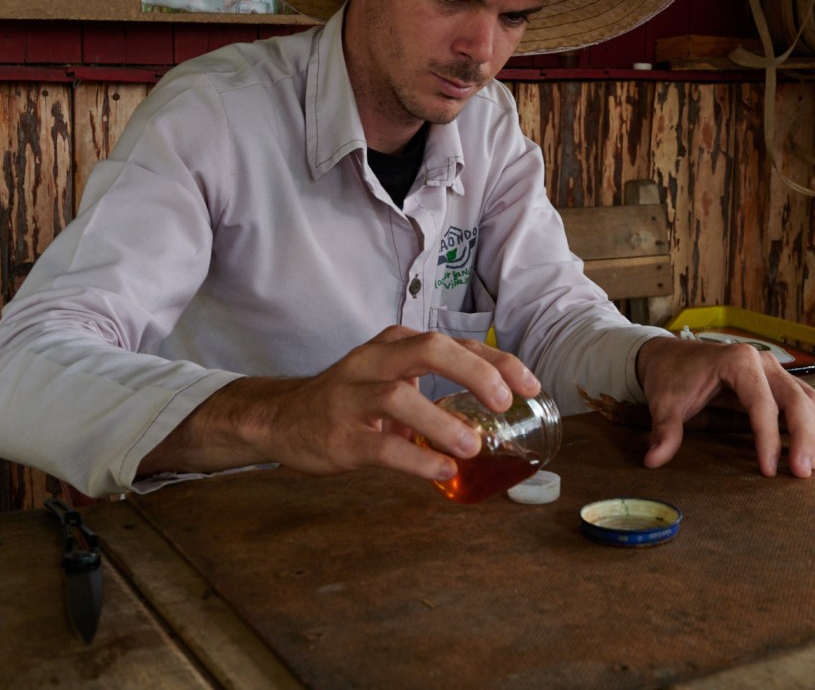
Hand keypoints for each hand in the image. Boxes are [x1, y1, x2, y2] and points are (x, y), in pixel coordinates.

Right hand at [138, 325, 540, 481]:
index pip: (454, 343)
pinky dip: (415, 458)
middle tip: (504, 402)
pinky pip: (379, 445)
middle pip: (429, 349)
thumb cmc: (350, 400)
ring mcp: (353, 397)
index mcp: (395, 345)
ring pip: (399, 397)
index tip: (531, 386)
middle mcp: (375, 361)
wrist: (283, 418)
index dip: (497, 361)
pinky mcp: (339, 435)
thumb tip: (497, 417)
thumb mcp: (393, 380)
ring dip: (441, 421)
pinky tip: (442, 470)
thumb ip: (438, 391)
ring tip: (474, 445)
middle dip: (473, 371)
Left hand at [635, 336, 814, 476]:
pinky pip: (806, 403)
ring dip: (814, 434)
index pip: (762, 403)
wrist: (669, 356)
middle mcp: (763, 361)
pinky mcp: (777, 384)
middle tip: (802, 473)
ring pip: (808, 400)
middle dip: (803, 437)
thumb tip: (653, 460)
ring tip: (810, 467)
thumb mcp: (664, 402)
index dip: (768, 438)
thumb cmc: (670, 377)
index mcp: (738, 361)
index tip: (769, 470)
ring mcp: (774, 371)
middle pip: (797, 399)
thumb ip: (664, 430)